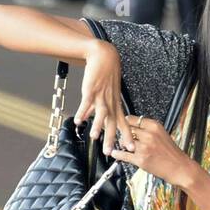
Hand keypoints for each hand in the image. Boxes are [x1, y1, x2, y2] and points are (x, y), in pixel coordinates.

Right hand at [74, 39, 127, 156]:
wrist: (104, 57)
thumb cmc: (105, 76)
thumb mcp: (106, 94)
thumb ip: (99, 108)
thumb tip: (92, 118)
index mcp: (116, 105)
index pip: (124, 125)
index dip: (128, 137)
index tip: (131, 150)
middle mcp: (111, 103)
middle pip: (113, 124)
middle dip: (112, 139)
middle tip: (110, 152)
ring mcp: (101, 96)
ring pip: (101, 114)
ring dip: (97, 126)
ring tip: (93, 138)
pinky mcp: (91, 89)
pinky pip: (87, 103)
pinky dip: (83, 111)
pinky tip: (79, 120)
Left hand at [111, 114, 196, 189]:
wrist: (181, 169)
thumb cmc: (173, 154)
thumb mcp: (162, 135)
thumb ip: (148, 129)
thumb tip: (132, 126)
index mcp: (154, 126)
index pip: (132, 119)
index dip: (126, 123)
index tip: (123, 126)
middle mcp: (149, 135)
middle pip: (126, 129)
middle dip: (123, 134)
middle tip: (121, 137)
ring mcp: (144, 147)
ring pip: (123, 141)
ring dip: (121, 144)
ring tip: (122, 146)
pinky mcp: (141, 159)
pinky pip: (123, 154)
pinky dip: (117, 154)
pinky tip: (115, 153)